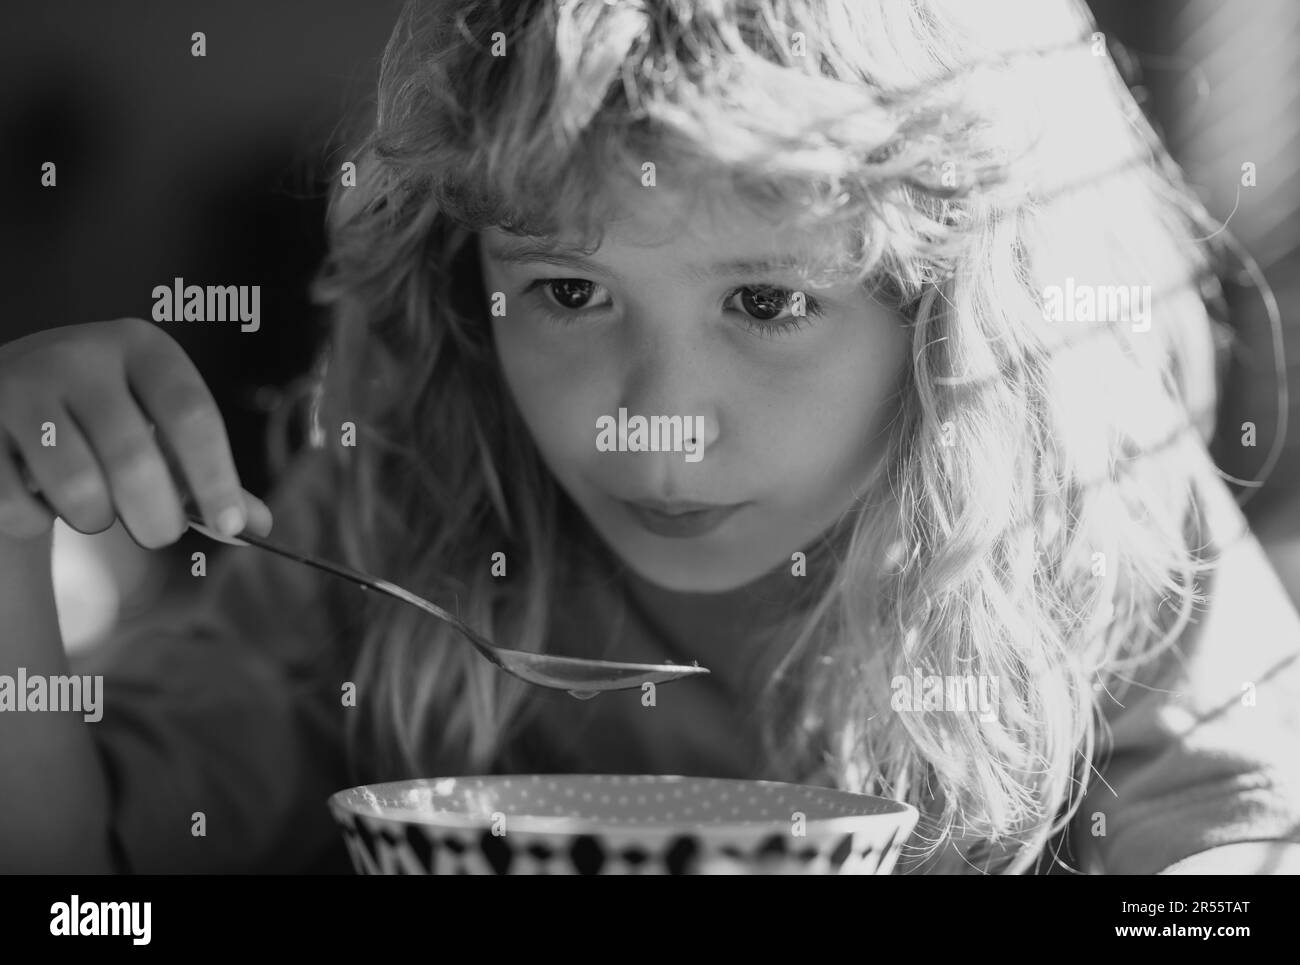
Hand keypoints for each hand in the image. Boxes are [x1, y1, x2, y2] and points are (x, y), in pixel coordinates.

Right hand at [0, 317, 270, 546]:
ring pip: (77, 488)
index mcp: (141, 347)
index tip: (232, 527)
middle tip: (159, 533)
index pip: (191, 414)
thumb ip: (206, 476)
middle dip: (157, 517)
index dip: (216, 477)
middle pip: (134, 460)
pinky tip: (39, 499)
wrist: (6, 395)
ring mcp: (18, 385)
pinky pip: (17, 505)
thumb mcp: (158, 427)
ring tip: (95, 510)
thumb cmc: (105, 419)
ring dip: (96, 520)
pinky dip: (36, 521)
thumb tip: (258, 528)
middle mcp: (78, 355)